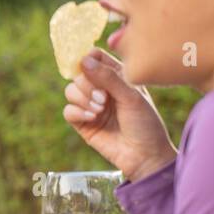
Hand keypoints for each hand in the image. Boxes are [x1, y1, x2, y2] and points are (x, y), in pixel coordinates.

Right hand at [62, 49, 176, 181]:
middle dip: (87, 85)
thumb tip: (84, 60)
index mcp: (117, 77)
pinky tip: (92, 118)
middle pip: (79, 74)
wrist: (144, 156)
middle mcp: (102, 89)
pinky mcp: (82, 123)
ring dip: (82, 99)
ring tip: (100, 110)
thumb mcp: (132, 97)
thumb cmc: (145, 124)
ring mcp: (91, 105)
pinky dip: (77, 112)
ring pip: (70, 91)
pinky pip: (67, 110)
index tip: (88, 66)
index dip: (88, 59)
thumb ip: (108, 78)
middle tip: (103, 98)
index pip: (95, 57)